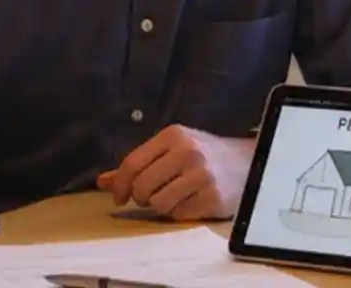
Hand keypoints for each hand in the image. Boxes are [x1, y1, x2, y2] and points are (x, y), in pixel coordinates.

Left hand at [96, 125, 253, 220]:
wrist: (248, 163)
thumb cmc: (204, 155)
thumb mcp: (172, 150)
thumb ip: (138, 164)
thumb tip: (102, 181)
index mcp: (174, 135)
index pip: (132, 163)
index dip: (120, 184)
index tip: (119, 196)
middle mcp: (188, 152)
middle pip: (143, 186)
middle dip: (141, 197)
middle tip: (151, 196)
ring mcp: (202, 175)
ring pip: (158, 204)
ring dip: (161, 206)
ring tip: (175, 196)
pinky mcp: (212, 197)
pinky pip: (178, 215)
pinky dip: (179, 213)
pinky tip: (191, 202)